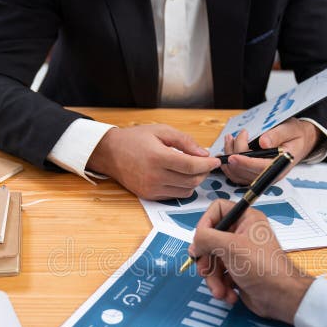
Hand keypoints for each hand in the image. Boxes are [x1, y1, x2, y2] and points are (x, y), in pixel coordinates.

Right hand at [87, 124, 220, 199]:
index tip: (216, 160)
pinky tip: (180, 176)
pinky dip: (183, 187)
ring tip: (193, 169)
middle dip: (204, 172)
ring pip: (186, 191)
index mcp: (158, 157)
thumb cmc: (135, 139)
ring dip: (194, 181)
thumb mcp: (161, 131)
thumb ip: (185, 141)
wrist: (110, 153)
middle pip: (191, 180)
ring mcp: (151, 188)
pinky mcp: (149, 196)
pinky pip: (175, 196)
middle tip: (206, 163)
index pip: (191, 166)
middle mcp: (154, 176)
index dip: (207, 164)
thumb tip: (204, 153)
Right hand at [188, 200, 313, 323]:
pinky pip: (219, 275)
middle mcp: (242, 234)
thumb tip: (195, 243)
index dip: (205, 224)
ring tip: (220, 290)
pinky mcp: (238, 272)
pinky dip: (221, 286)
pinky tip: (229, 294)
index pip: (217, 210)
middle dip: (206, 260)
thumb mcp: (230, 247)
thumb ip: (206, 238)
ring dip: (213, 278)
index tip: (200, 241)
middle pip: (210, 239)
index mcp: (246, 219)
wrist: (280, 297)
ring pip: (212, 261)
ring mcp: (239, 254)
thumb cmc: (262, 267)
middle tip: (205, 270)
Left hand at [221, 118, 320, 184]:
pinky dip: (228, 165)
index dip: (246, 163)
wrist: (298, 141)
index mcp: (281, 165)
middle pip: (246, 172)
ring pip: (238, 174)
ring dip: (229, 158)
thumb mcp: (290, 129)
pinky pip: (236, 174)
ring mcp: (261, 176)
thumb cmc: (294, 135)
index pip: (261, 169)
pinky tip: (226, 151)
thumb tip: (264, 142)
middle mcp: (270, 175)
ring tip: (229, 139)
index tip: (233, 156)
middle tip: (233, 136)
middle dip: (234, 154)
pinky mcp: (253, 174)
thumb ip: (277, 135)